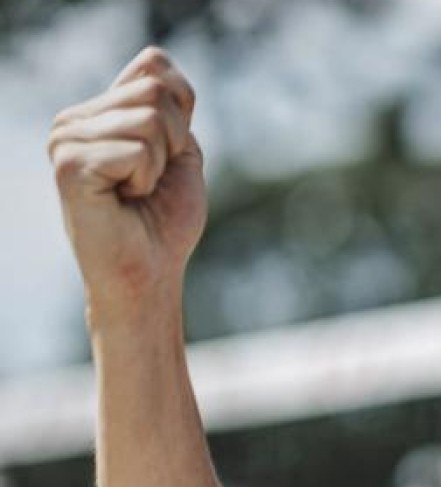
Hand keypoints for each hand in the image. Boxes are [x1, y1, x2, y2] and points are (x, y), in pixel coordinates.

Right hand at [48, 47, 205, 330]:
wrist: (150, 273)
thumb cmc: (164, 221)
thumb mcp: (181, 152)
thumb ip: (171, 107)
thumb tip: (157, 68)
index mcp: (97, 113)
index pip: (154, 66)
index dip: (182, 111)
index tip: (169, 154)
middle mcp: (73, 120)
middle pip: (156, 92)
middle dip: (176, 141)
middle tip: (152, 181)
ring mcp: (65, 139)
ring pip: (150, 119)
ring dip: (162, 163)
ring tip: (136, 192)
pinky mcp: (69, 164)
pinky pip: (139, 150)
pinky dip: (148, 179)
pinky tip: (125, 200)